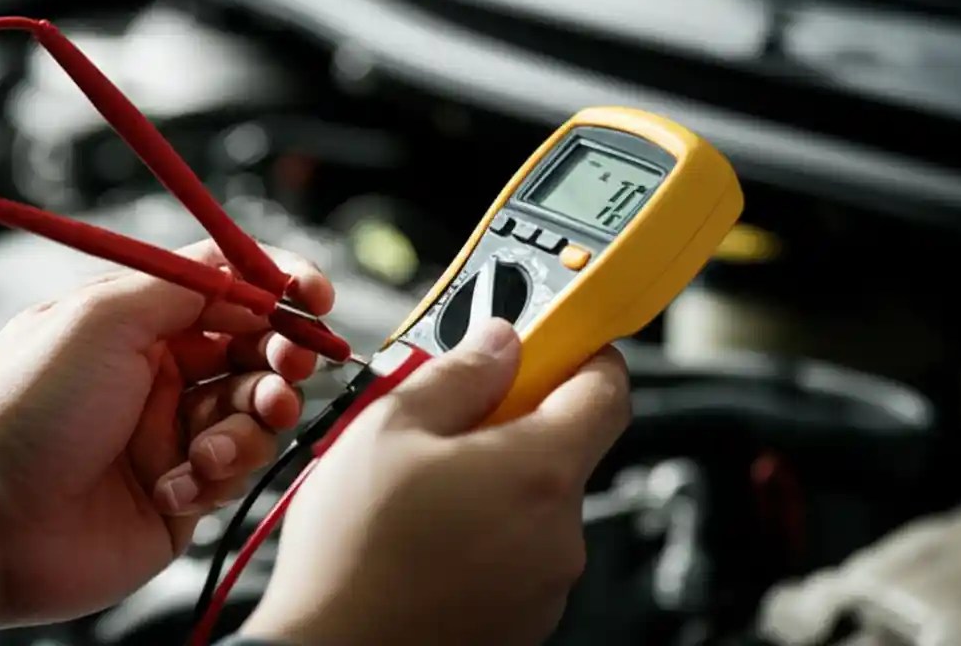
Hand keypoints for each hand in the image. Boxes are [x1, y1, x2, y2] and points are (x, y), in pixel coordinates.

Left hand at [0, 240, 333, 638]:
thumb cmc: (29, 407)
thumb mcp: (103, 316)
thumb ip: (184, 284)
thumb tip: (247, 266)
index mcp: (139, 321)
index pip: (229, 288)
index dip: (278, 287)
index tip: (315, 296)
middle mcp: (161, 373)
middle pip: (256, 349)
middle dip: (282, 354)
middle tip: (290, 364)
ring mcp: (174, 434)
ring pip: (256, 414)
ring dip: (252, 423)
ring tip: (215, 444)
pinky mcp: (183, 493)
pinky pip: (235, 473)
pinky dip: (216, 474)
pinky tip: (172, 487)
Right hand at [240, 318, 630, 645]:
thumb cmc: (353, 552)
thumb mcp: (389, 429)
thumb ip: (458, 374)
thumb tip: (500, 342)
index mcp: (540, 470)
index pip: (607, 390)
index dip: (582, 354)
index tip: (551, 342)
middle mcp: (560, 532)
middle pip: (564, 448)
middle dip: (513, 423)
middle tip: (447, 420)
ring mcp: (546, 583)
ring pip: (536, 502)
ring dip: (494, 482)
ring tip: (419, 491)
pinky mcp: (523, 620)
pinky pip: (518, 553)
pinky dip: (485, 534)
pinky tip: (425, 539)